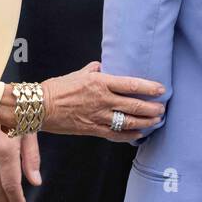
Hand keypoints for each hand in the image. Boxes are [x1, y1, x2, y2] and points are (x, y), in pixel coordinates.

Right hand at [41, 61, 164, 141]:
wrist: (39, 107)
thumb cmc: (57, 88)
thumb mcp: (78, 74)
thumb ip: (93, 70)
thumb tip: (103, 66)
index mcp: (100, 82)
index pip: (131, 84)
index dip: (149, 87)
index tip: (161, 89)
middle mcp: (102, 100)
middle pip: (134, 105)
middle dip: (152, 108)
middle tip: (162, 109)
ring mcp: (98, 116)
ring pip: (129, 121)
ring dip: (146, 122)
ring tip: (156, 121)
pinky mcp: (92, 130)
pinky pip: (116, 134)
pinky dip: (130, 135)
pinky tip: (139, 134)